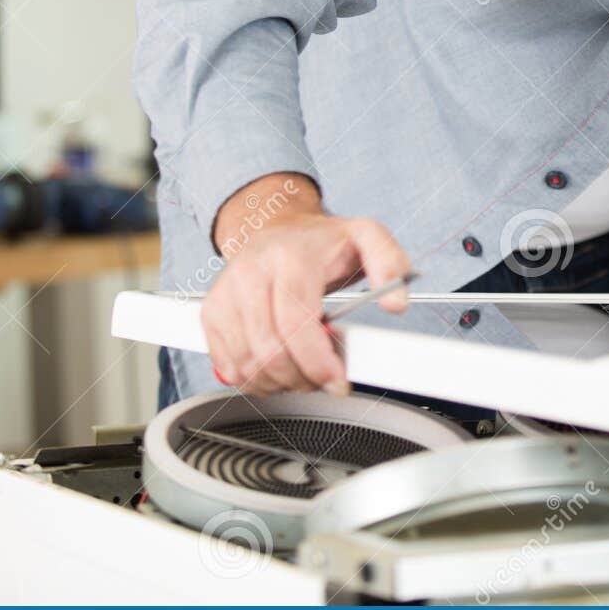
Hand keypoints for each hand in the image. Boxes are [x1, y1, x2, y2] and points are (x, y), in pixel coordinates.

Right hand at [202, 174, 412, 393]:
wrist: (277, 227)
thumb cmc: (322, 240)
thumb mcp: (368, 238)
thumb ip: (390, 265)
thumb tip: (397, 303)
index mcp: (290, 257)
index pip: (295, 323)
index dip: (317, 362)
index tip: (338, 380)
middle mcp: (251, 273)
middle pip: (268, 349)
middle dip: (301, 378)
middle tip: (323, 379)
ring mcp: (226, 293)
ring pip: (245, 363)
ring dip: (279, 382)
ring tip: (303, 373)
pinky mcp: (211, 312)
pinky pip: (226, 363)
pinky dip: (253, 379)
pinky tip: (277, 369)